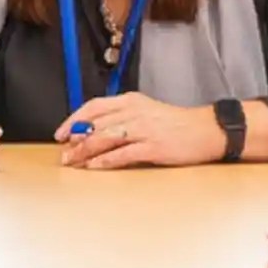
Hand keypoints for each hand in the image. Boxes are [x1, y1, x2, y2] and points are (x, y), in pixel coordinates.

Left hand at [54, 92, 224, 169]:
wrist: (207, 130)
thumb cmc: (176, 123)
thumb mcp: (145, 111)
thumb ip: (121, 117)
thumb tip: (92, 130)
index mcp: (130, 101)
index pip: (93, 106)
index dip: (73, 119)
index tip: (61, 132)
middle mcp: (134, 112)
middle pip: (95, 124)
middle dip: (75, 140)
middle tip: (64, 152)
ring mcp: (143, 129)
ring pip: (105, 138)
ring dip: (85, 151)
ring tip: (74, 161)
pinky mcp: (153, 146)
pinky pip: (122, 153)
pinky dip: (105, 160)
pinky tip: (94, 166)